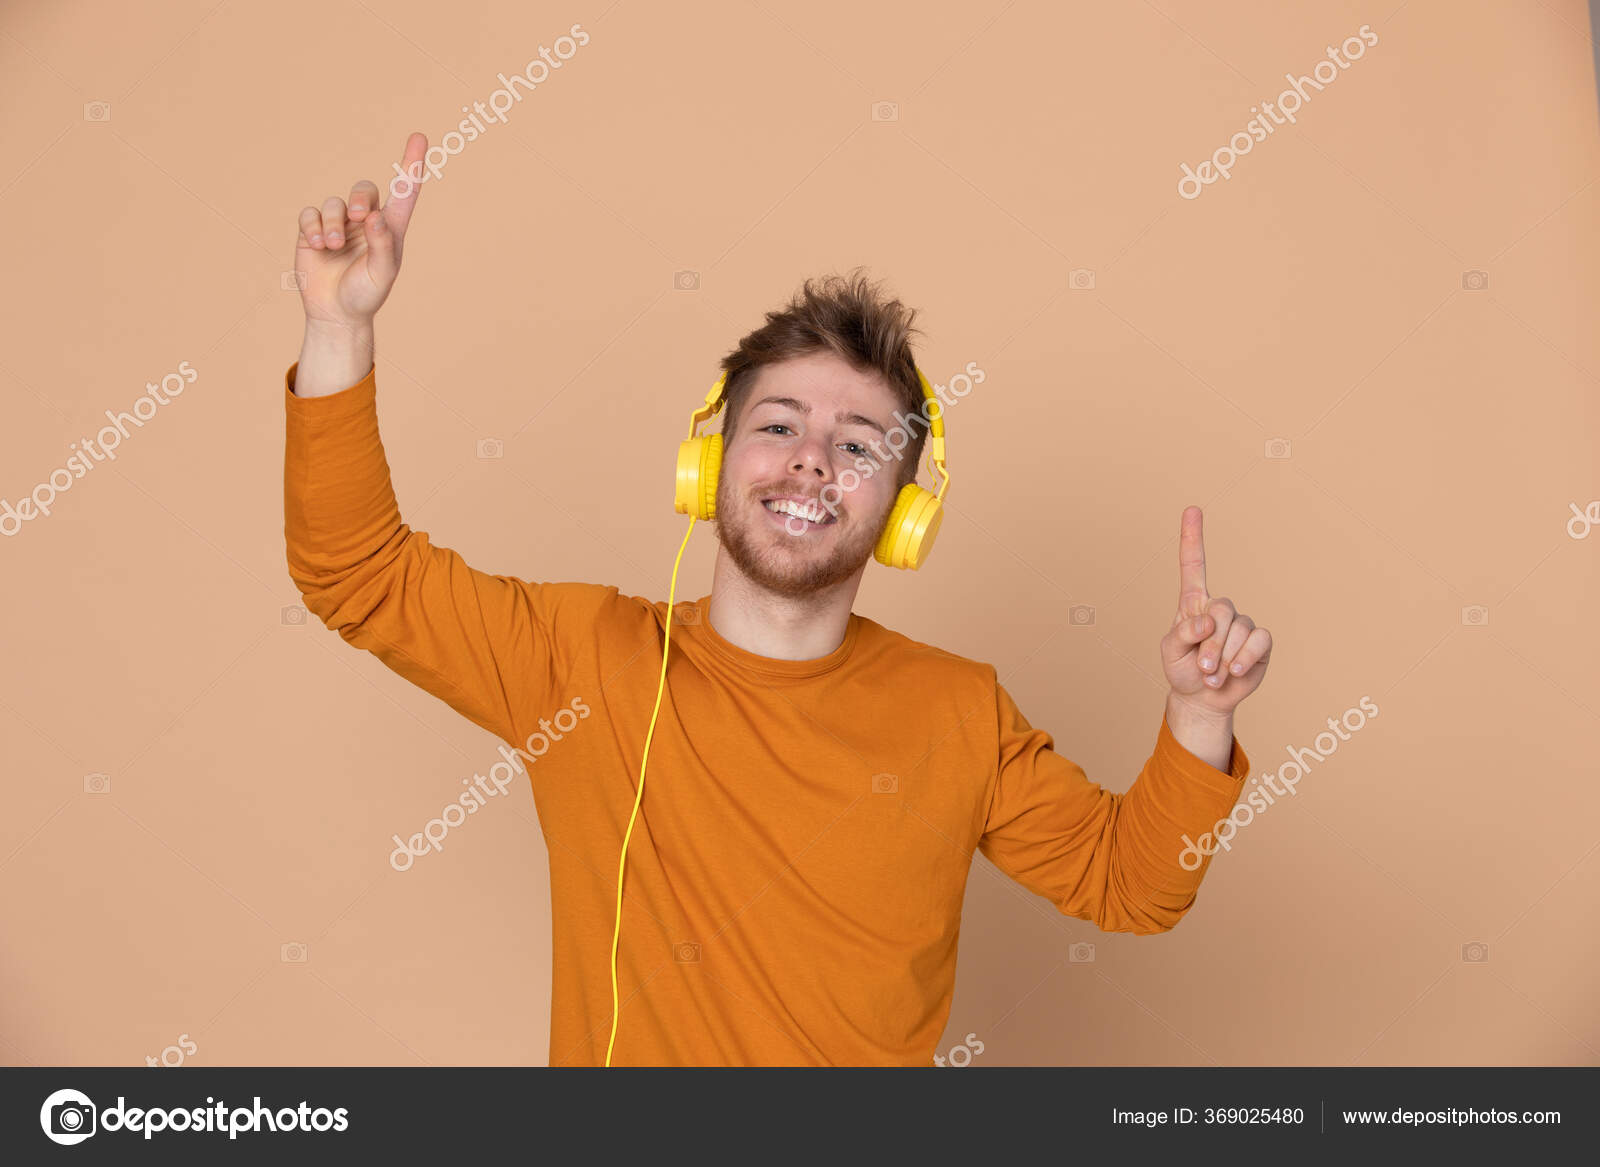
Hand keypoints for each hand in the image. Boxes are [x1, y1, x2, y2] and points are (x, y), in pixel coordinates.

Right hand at [292, 132, 427, 329]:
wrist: (336, 313)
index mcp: (390, 229)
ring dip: (333, 222)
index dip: (411, 165)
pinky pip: (310, 214)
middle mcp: (365, 221)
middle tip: (358, 216)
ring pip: (334, 203)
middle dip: (359, 198)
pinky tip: (318, 244)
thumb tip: (374, 216)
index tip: (420, 138)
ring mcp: (339, 224)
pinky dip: (313, 226)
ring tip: (333, 245)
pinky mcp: (313, 231)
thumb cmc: (366, 294)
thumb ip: (382, 244)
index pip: (403, 192)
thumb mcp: (382, 273)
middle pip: (364, 190)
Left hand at [1160, 505, 1271, 719]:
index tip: (1192, 509)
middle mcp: (1220, 608)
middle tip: (1202, 667)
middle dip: (1210, 643)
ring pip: (1239, 629)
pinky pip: (1258, 641)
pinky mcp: (1260, 642)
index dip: (1192, 537)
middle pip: (1221, 608)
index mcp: (1193, 604)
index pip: (1193, 565)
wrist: (1204, 699)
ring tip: (1213, 675)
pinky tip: (1234, 672)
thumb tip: (1206, 620)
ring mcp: (1242, 623)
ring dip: (1223, 657)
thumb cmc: (1183, 670)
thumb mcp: (1171, 653)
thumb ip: (1182, 634)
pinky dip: (1243, 659)